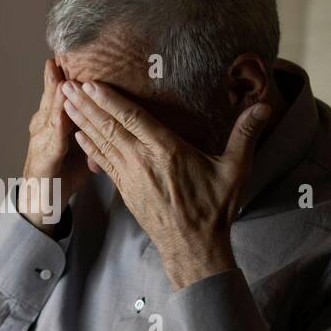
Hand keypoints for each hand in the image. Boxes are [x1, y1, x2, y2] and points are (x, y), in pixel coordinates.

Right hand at [18, 58, 91, 231]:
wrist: (40, 204)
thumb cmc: (61, 174)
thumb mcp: (81, 147)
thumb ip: (94, 130)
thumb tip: (114, 114)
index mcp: (53, 122)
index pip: (61, 94)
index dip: (66, 74)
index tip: (73, 52)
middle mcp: (44, 128)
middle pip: (52, 97)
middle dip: (57, 77)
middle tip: (62, 53)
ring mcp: (41, 142)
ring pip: (50, 114)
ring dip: (55, 96)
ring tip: (60, 77)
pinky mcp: (43, 160)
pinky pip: (53, 140)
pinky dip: (58, 127)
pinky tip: (63, 116)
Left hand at [61, 79, 269, 288]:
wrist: (193, 247)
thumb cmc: (214, 209)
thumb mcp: (235, 170)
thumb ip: (245, 135)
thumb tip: (265, 106)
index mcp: (167, 152)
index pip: (133, 120)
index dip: (110, 100)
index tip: (92, 83)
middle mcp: (143, 162)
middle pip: (109, 127)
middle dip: (86, 105)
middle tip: (66, 84)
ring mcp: (131, 177)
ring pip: (102, 142)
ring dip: (82, 121)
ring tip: (65, 101)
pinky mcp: (126, 190)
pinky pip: (104, 163)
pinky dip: (89, 146)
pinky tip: (78, 134)